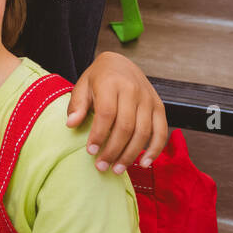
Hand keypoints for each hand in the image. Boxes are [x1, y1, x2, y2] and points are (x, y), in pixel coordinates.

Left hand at [65, 51, 167, 172]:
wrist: (121, 63)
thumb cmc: (98, 78)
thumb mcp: (83, 85)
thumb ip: (77, 105)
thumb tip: (71, 125)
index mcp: (111, 83)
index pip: (107, 113)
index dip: (99, 134)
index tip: (90, 151)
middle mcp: (133, 91)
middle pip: (126, 126)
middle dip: (114, 150)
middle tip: (102, 167)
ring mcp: (149, 99)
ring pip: (144, 132)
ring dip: (131, 154)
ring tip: (117, 169)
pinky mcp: (159, 106)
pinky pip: (161, 131)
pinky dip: (155, 149)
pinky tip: (143, 163)